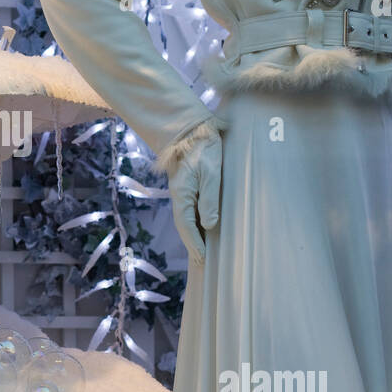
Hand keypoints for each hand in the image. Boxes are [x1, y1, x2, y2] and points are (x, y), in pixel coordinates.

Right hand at [167, 130, 221, 263]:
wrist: (193, 128)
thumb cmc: (204, 148)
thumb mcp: (211, 172)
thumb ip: (210, 199)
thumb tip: (210, 225)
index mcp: (182, 194)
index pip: (187, 226)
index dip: (195, 244)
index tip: (203, 260)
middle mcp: (180, 195)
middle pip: (184, 225)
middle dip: (193, 244)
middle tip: (203, 263)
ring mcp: (183, 191)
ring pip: (187, 219)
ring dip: (194, 235)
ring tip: (203, 252)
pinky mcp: (189, 185)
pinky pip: (191, 210)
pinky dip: (196, 223)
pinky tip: (204, 228)